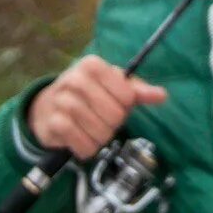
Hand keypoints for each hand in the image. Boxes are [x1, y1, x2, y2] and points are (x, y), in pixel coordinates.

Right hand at [27, 55, 166, 159]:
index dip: (125, 105)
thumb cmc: (90, 94)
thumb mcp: (114, 86)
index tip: (115, 102)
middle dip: (114, 123)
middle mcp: (74, 79)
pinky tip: (84, 141)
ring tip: (95, 130)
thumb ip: (138, 91)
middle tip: (103, 119)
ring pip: (99, 130)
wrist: (50, 106)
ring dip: (102, 137)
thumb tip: (162, 95)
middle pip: (114, 115)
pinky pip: (82, 143)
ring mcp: (61, 101)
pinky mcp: (52, 123)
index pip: (126, 95)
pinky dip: (88, 148)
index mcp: (92, 65)